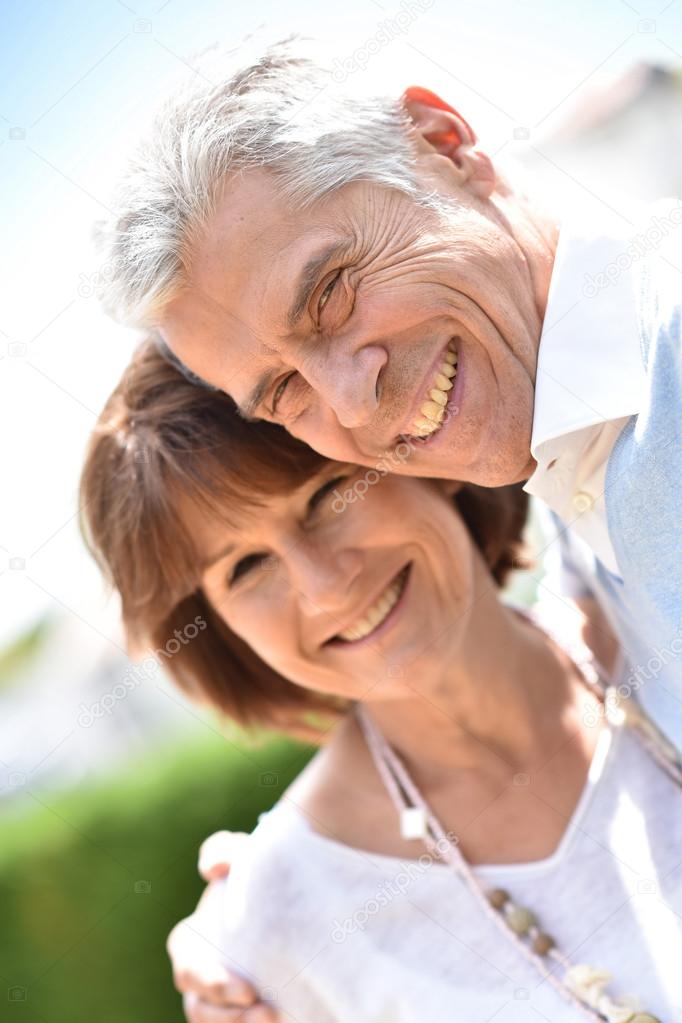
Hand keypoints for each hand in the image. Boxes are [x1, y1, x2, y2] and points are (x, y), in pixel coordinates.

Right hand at [168, 831, 278, 1022]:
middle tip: (267, 1011)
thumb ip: (223, 850)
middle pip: (202, 1010)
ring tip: (277, 1017)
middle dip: (231, 1015)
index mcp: (188, 944)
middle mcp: (200, 978)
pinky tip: (289, 1017)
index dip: (212, 984)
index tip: (247, 989)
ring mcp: (221, 999)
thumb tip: (213, 869)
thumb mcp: (239, 854)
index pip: (188, 973)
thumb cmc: (252, 875)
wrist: (286, 897)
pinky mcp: (245, 1007)